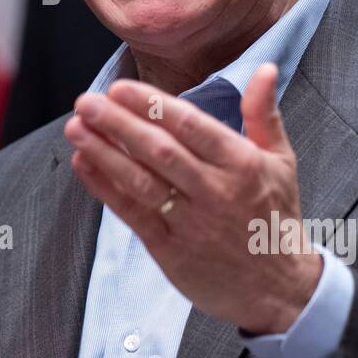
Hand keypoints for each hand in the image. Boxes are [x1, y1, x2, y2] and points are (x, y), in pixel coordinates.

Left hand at [64, 63, 321, 333]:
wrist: (280, 289)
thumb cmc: (274, 217)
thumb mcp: (281, 161)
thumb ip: (264, 113)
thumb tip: (265, 68)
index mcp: (242, 164)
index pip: (191, 126)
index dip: (151, 105)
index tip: (119, 88)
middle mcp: (215, 191)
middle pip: (159, 151)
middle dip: (118, 123)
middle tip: (85, 101)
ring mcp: (191, 222)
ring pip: (141, 181)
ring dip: (104, 153)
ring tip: (76, 128)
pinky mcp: (171, 250)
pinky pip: (133, 213)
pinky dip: (105, 188)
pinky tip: (83, 163)